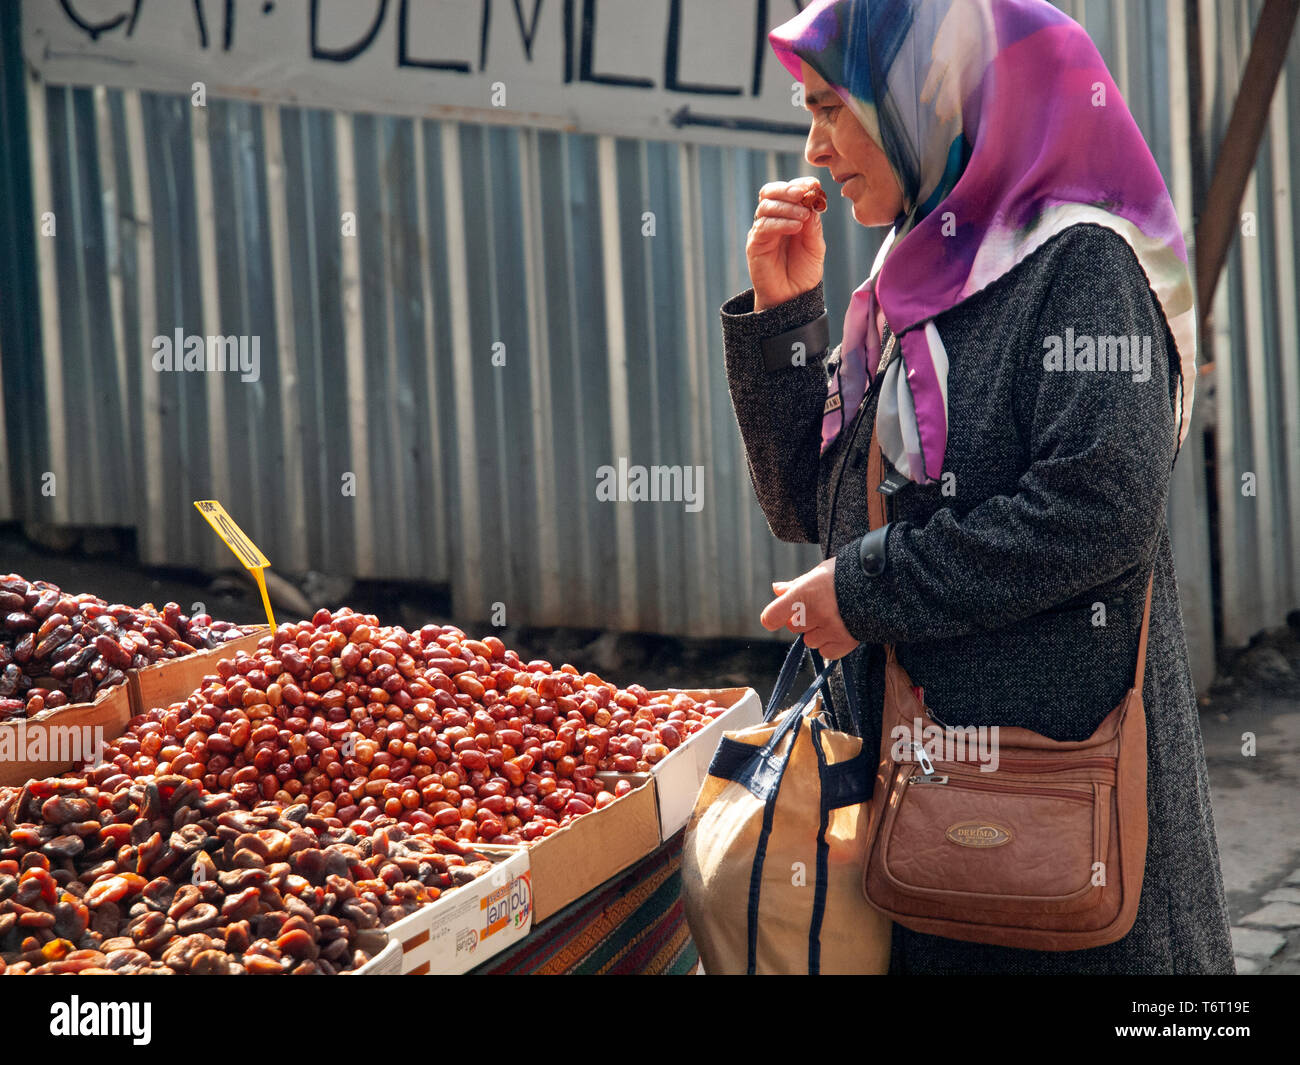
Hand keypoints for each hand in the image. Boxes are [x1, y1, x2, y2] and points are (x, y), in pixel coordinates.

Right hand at [747, 178, 825, 311]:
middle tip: (804, 193)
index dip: (799, 184)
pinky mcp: (755, 244)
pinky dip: (780, 222)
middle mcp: (772, 219)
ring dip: (786, 206)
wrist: (793, 298)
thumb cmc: (804, 271)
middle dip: (788, 189)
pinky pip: (764, 226)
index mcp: (788, 215)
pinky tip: (796, 227)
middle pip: (771, 192)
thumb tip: (812, 203)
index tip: (815, 185)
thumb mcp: (815, 245)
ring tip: (803, 216)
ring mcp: (762, 231)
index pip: (788, 191)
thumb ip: (813, 225)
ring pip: (766, 206)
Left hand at [760, 557, 859, 659]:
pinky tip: (841, 628)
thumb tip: (777, 590)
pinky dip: (831, 644)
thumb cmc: (846, 574)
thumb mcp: (819, 573)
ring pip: (810, 641)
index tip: (779, 616)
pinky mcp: (845, 642)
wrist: (882, 582)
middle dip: (803, 619)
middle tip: (820, 606)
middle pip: (794, 628)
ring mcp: (831, 629)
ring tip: (834, 616)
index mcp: (804, 593)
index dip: (773, 617)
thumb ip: (797, 585)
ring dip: (817, 632)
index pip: (773, 616)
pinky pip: (826, 652)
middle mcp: (815, 613)